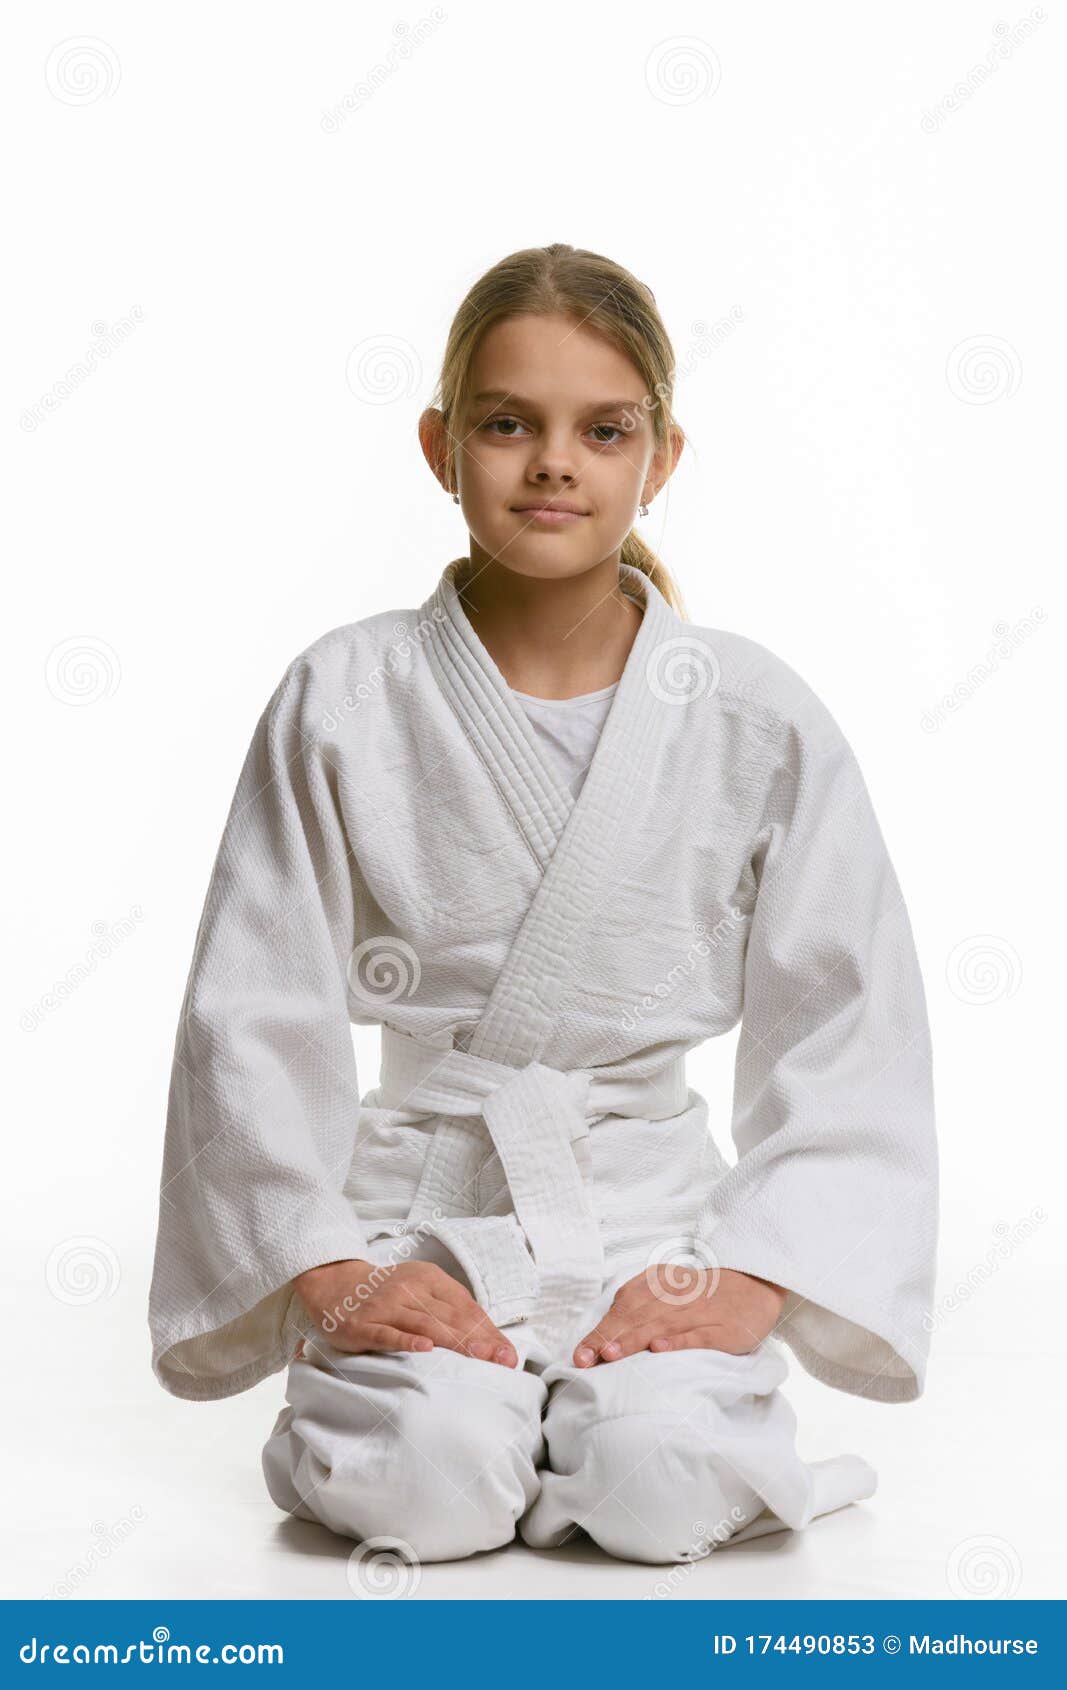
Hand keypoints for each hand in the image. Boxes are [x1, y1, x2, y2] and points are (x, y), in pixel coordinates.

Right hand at [292, 1257, 518, 1366]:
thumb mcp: (420, 1291)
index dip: (489, 1332)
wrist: (335, 1284)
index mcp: (430, 1278)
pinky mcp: (365, 1324)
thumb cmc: (387, 1294)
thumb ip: (449, 1310)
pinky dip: (407, 1341)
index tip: (509, 1355)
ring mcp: (387, 1306)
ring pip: (426, 1324)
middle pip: (451, 1317)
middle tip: (503, 1362)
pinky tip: (425, 1350)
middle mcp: (411, 1289)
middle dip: (480, 1340)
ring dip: (455, 1341)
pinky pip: (389, 1333)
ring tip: (479, 1357)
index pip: (466, 1307)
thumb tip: (488, 1338)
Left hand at [572, 1265, 786, 1366]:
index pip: (622, 1307)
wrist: (753, 1283)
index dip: (600, 1330)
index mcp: (658, 1284)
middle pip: (636, 1317)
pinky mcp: (723, 1328)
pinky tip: (659, 1350)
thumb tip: (602, 1338)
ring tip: (611, 1354)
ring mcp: (699, 1311)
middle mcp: (675, 1296)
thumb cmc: (702, 1295)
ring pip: (661, 1324)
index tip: (579, 1355)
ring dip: (634, 1339)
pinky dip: (678, 1342)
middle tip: (586, 1358)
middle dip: (608, 1338)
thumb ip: (638, 1308)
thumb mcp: (668, 1291)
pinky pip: (697, 1335)